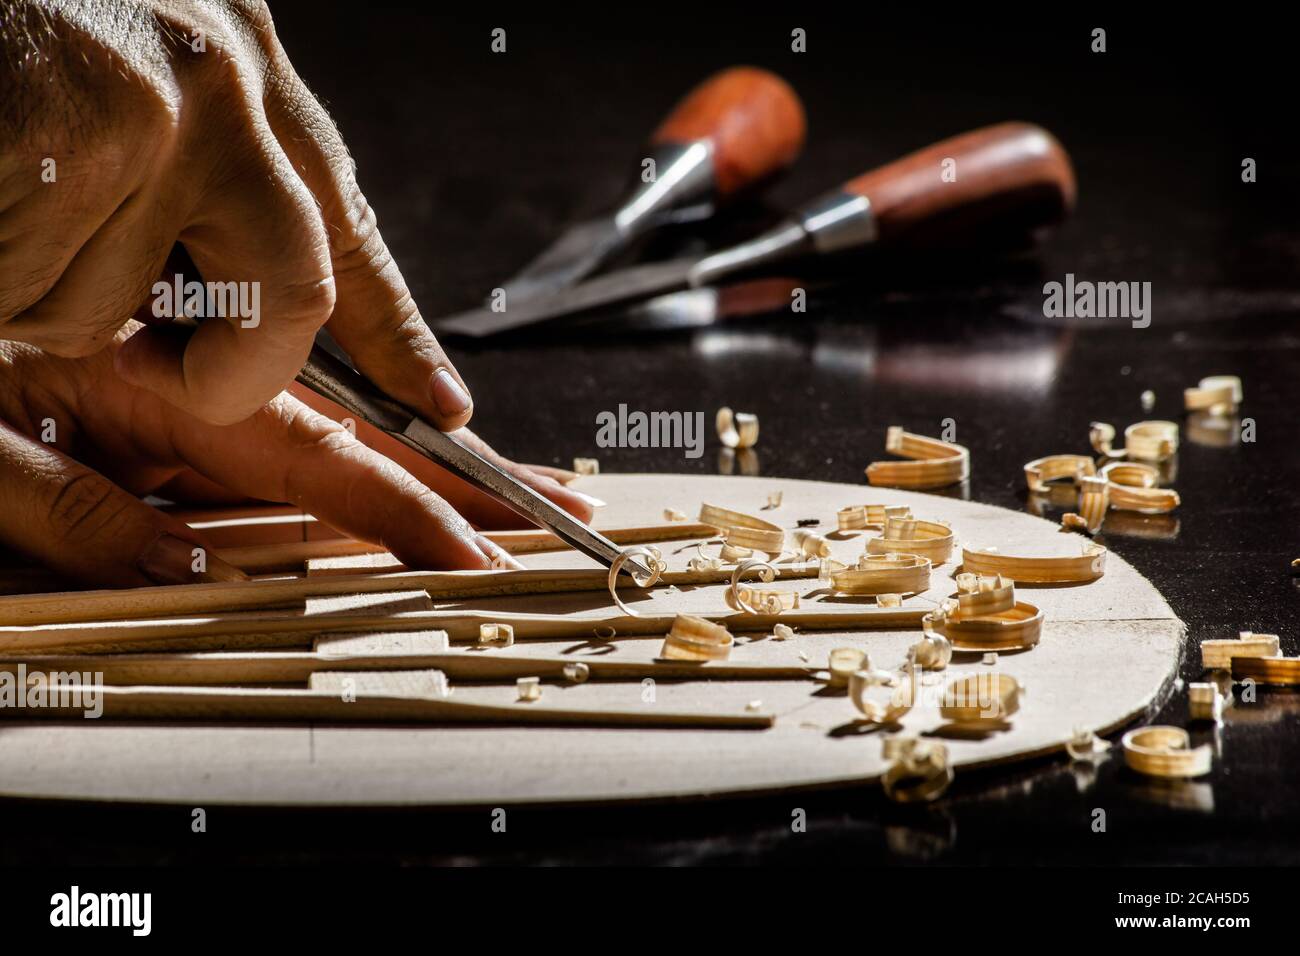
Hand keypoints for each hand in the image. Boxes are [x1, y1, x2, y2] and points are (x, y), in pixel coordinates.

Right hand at [0, 0, 471, 426]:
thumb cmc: (11, 50)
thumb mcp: (128, 95)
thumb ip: (210, 192)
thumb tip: (264, 325)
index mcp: (241, 67)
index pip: (348, 223)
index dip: (398, 330)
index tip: (441, 403)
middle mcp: (222, 74)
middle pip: (292, 290)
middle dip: (232, 370)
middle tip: (179, 376)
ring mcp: (153, 99)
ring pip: (124, 305)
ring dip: (46, 294)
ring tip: (4, 195)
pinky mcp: (75, 127)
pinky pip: (43, 288)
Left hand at [0, 330, 596, 585]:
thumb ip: (67, 507)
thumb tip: (187, 564)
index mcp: (149, 375)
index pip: (315, 451)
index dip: (407, 505)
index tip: (478, 547)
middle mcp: (192, 372)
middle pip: (364, 430)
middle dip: (467, 472)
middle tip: (559, 502)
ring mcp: (191, 383)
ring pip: (340, 429)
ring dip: (434, 464)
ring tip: (513, 489)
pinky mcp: (171, 396)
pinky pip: (287, 436)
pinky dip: (365, 457)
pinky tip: (411, 477)